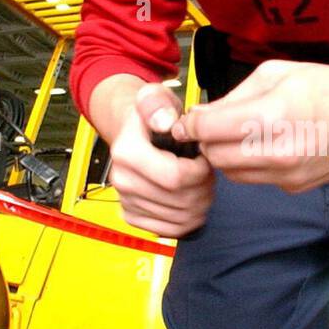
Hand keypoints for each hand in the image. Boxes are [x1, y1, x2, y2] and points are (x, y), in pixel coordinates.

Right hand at [107, 83, 214, 236]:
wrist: (133, 132)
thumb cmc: (152, 116)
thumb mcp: (155, 98)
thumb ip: (159, 104)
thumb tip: (165, 122)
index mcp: (126, 153)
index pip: (176, 177)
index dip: (201, 172)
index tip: (204, 160)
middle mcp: (122, 181)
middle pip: (181, 201)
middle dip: (204, 188)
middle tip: (206, 172)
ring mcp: (126, 201)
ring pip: (180, 218)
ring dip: (200, 203)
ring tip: (200, 183)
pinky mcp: (133, 216)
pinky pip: (171, 230)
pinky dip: (189, 218)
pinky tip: (191, 199)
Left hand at [171, 60, 328, 191]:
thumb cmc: (325, 86)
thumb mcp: (276, 74)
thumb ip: (234, 97)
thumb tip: (203, 115)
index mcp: (268, 116)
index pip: (206, 129)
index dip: (190, 125)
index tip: (187, 122)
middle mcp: (275, 152)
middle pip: (214, 157)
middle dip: (208, 142)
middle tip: (214, 128)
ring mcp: (286, 174)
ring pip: (232, 174)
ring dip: (228, 157)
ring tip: (243, 137)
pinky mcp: (295, 187)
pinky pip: (258, 180)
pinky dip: (254, 166)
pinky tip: (270, 148)